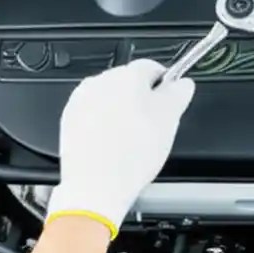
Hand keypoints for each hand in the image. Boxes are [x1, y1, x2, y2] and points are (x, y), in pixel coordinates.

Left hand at [46, 60, 194, 237]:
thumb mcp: (169, 120)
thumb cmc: (131, 155)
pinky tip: (113, 144)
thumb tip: (183, 83)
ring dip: (122, 112)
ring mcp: (82, 100)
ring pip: (110, 99)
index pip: (153, 67)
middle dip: (142, 100)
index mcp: (127, 75)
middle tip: (153, 127)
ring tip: (131, 140)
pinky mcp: (70, 119)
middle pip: (130, 83)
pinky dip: (104, 124)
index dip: (165, 86)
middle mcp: (101, 81)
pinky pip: (93, 114)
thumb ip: (179, 93)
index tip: (170, 102)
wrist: (96, 185)